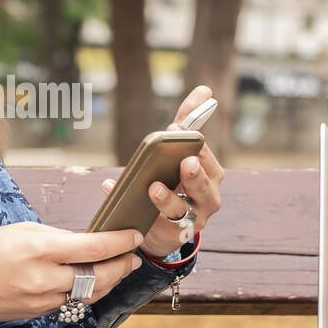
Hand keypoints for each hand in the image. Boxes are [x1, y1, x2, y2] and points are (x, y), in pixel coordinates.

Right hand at [0, 222, 143, 320]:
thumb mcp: (24, 230)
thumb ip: (58, 238)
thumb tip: (87, 242)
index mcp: (42, 250)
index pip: (94, 247)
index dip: (120, 242)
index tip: (132, 236)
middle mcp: (45, 278)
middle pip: (99, 276)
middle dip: (121, 266)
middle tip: (132, 258)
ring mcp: (42, 300)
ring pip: (89, 295)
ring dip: (108, 282)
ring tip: (117, 270)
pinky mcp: (38, 313)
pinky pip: (70, 303)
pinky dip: (84, 293)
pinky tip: (90, 283)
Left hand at [100, 85, 224, 258]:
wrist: (166, 227)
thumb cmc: (175, 181)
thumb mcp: (179, 153)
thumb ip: (188, 122)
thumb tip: (203, 90)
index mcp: (212, 174)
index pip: (205, 154)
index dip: (193, 144)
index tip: (178, 130)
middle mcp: (209, 197)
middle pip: (204, 186)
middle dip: (195, 175)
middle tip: (186, 163)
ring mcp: (193, 220)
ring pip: (183, 210)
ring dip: (167, 198)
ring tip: (153, 187)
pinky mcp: (174, 236)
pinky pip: (158, 226)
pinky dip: (139, 212)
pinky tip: (115, 192)